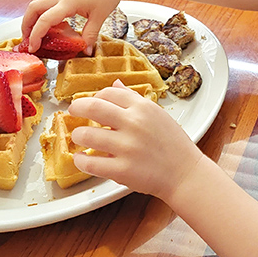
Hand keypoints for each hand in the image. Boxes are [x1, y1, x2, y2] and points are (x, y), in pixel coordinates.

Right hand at [21, 0, 125, 52]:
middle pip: (34, 7)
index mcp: (68, 3)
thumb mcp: (100, 17)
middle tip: (28, 40)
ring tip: (32, 29)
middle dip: (26, 24)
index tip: (33, 48)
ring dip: (30, 14)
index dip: (36, 35)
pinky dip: (40, 7)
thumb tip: (86, 51)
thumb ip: (91, 35)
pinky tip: (46, 17)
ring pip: (37, 0)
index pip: (45, 19)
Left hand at [69, 81, 202, 201]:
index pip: (109, 92)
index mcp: (142, 107)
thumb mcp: (157, 114)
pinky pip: (90, 163)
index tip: (91, 103)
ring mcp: (127, 147)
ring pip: (87, 135)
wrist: (184, 173)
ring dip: (78, 135)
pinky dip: (81, 161)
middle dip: (77, 108)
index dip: (95, 96)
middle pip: (93, 107)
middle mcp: (134, 123)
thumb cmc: (172, 143)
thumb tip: (115, 83)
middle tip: (72, 112)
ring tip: (79, 138)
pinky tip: (81, 159)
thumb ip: (133, 98)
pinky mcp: (122, 170)